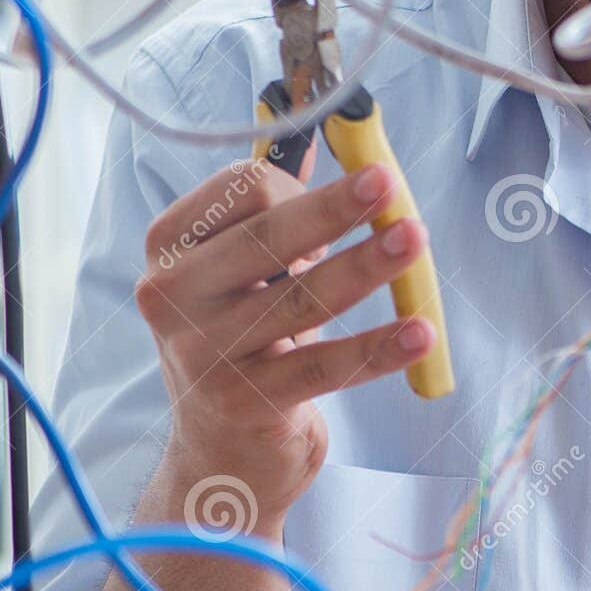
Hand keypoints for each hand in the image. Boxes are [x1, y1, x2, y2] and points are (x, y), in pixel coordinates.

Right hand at [134, 153, 436, 522]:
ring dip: (367, 265)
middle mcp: (172, 297)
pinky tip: (420, 331)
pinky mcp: (247, 404)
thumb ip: (273, 209)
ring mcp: (204, 353)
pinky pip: (327, 366)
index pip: (240, 190)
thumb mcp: (241, 271)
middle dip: (334, 208)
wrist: (217, 454)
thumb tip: (325, 135)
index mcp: (169, 248)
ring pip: (303, 298)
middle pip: (267, 236)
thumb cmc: (241, 340)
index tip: (350, 193)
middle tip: (388, 185)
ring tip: (415, 240)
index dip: (304, 185)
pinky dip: (379, 346)